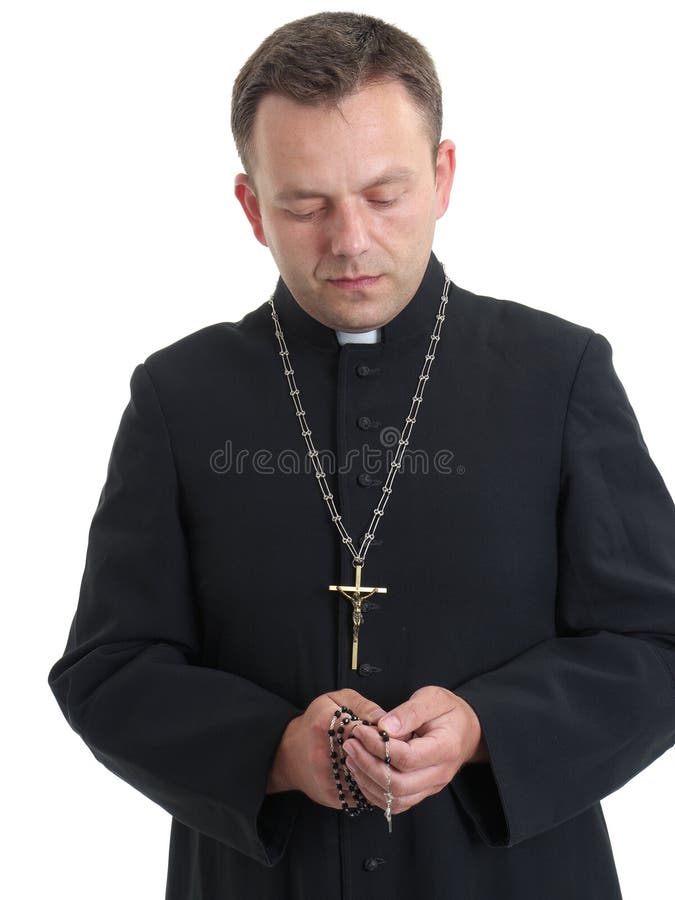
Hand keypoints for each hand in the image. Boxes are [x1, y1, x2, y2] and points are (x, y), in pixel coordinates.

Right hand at [266, 688, 386, 809]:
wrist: (288, 753)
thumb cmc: (316, 721)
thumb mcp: (336, 700)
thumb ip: (363, 705)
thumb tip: (387, 721)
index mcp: (323, 724)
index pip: (364, 731)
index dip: (382, 733)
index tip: (391, 732)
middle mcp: (322, 755)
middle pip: (368, 758)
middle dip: (387, 755)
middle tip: (399, 750)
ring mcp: (327, 779)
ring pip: (369, 781)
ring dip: (385, 773)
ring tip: (393, 764)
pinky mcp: (333, 798)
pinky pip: (365, 796)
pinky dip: (376, 787)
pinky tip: (379, 776)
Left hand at [341, 685, 487, 815]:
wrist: (466, 729)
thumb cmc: (448, 711)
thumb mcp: (431, 699)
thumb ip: (408, 712)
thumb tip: (383, 727)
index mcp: (445, 748)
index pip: (407, 758)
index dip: (378, 746)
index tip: (360, 730)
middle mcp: (440, 774)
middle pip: (399, 785)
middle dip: (368, 766)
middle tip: (350, 745)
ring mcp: (431, 787)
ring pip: (395, 799)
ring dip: (368, 780)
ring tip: (351, 757)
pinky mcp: (422, 792)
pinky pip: (396, 803)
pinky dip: (375, 792)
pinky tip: (362, 771)